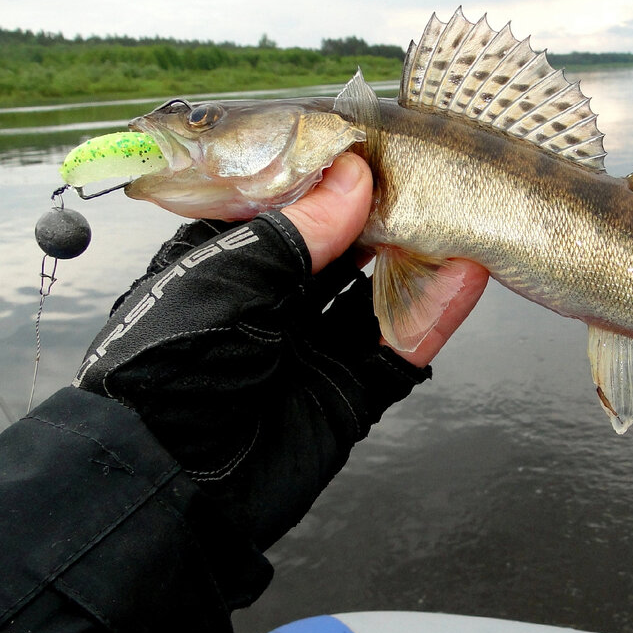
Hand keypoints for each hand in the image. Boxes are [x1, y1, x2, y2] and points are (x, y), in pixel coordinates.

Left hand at [74, 153, 487, 548]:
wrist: (168, 487)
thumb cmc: (167, 369)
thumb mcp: (221, 282)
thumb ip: (293, 232)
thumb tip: (353, 178)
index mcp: (225, 267)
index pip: (288, 210)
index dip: (330, 180)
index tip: (375, 145)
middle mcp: (272, 305)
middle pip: (342, 250)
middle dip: (383, 217)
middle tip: (429, 177)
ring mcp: (314, 350)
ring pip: (379, 297)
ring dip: (418, 261)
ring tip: (459, 216)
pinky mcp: (349, 395)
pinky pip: (398, 350)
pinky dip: (432, 315)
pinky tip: (464, 276)